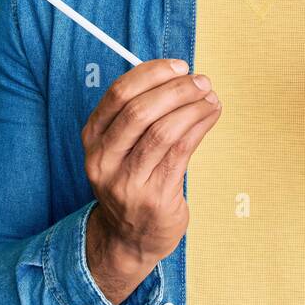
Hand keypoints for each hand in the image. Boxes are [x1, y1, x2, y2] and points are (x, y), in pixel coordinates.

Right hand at [81, 58, 222, 304]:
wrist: (129, 237)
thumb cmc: (132, 180)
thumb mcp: (120, 148)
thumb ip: (140, 113)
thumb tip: (179, 74)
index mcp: (93, 138)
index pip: (118, 94)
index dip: (152, 73)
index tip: (179, 66)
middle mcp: (104, 160)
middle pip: (140, 111)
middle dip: (176, 89)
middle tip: (202, 81)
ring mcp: (127, 182)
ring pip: (163, 131)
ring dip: (193, 107)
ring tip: (211, 98)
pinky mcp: (154, 198)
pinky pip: (181, 152)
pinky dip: (200, 127)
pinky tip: (210, 116)